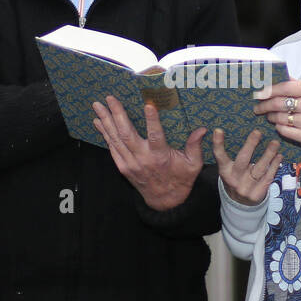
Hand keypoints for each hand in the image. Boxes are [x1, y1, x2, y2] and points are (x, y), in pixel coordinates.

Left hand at [92, 95, 204, 210]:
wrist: (165, 202)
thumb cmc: (180, 180)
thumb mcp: (193, 165)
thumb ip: (195, 146)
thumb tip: (203, 129)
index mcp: (160, 157)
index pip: (156, 136)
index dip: (152, 121)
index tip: (148, 104)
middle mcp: (142, 159)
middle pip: (127, 134)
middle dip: (117, 114)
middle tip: (110, 98)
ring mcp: (130, 163)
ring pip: (115, 139)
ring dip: (106, 121)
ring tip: (98, 106)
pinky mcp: (123, 167)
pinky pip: (112, 148)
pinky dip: (105, 134)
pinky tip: (99, 122)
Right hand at [212, 128, 281, 205]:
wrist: (239, 204)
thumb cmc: (235, 179)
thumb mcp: (228, 169)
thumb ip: (229, 156)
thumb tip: (239, 136)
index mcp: (225, 171)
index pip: (220, 156)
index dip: (218, 144)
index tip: (218, 130)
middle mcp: (235, 179)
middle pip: (243, 161)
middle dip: (250, 145)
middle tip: (257, 132)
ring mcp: (246, 187)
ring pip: (259, 169)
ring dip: (268, 154)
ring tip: (274, 143)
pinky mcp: (258, 194)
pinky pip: (268, 177)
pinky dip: (274, 166)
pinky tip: (279, 156)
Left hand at [253, 80, 300, 148]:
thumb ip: (297, 84)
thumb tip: (277, 77)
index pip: (286, 87)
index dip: (270, 90)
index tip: (259, 93)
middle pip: (280, 103)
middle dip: (265, 105)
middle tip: (258, 107)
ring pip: (280, 118)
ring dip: (271, 116)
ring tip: (269, 116)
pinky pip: (285, 131)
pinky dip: (278, 127)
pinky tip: (278, 124)